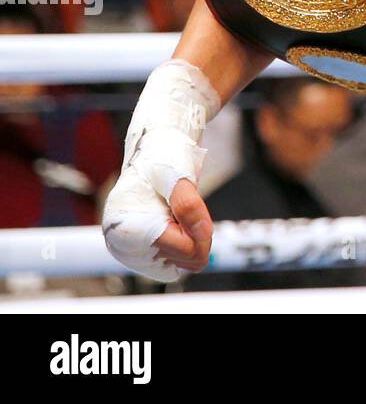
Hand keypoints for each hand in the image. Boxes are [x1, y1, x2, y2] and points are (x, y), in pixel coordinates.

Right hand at [102, 60, 220, 281]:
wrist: (154, 145)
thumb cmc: (166, 155)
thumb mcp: (179, 176)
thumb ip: (189, 206)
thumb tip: (201, 237)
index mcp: (127, 229)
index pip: (183, 251)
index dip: (201, 230)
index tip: (197, 206)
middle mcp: (120, 246)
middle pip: (183, 261)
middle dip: (195, 235)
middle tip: (187, 204)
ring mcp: (127, 251)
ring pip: (180, 264)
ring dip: (188, 239)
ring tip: (177, 210)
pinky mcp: (135, 252)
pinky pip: (171, 264)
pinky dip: (182, 245)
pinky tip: (175, 221)